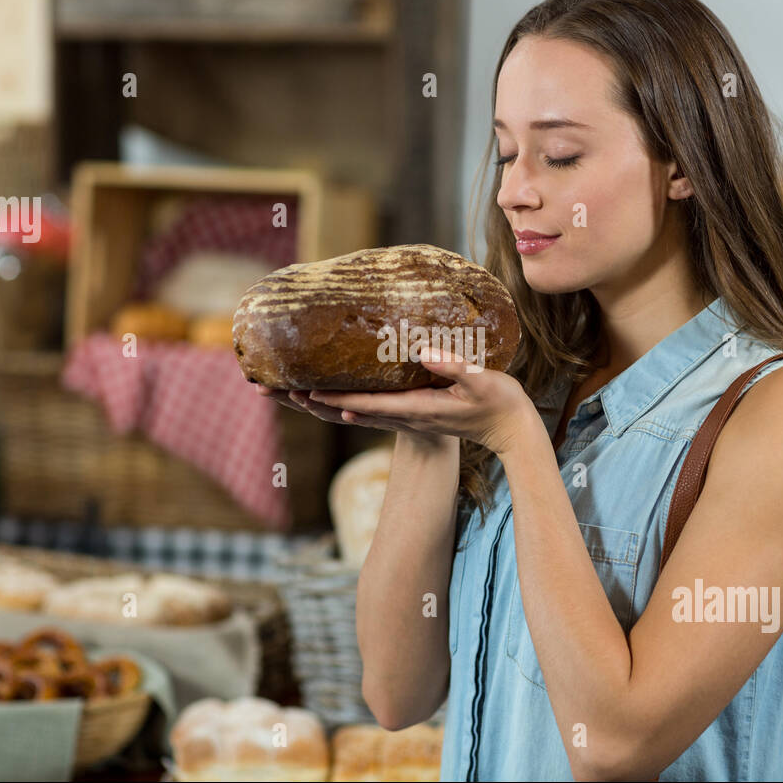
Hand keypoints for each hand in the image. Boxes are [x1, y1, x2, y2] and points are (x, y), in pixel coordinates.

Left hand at [264, 343, 534, 456]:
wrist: (510, 430)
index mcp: (416, 408)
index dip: (334, 398)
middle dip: (311, 401)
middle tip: (272, 390)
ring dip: (320, 404)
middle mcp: (404, 416)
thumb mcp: (481, 380)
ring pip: (354, 412)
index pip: (366, 404)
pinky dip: (342, 404)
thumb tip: (423, 352)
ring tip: (286, 392)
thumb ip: (454, 366)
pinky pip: (368, 409)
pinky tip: (328, 397)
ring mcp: (406, 417)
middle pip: (349, 411)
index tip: (303, 392)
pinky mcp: (411, 413)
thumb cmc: (499, 403)